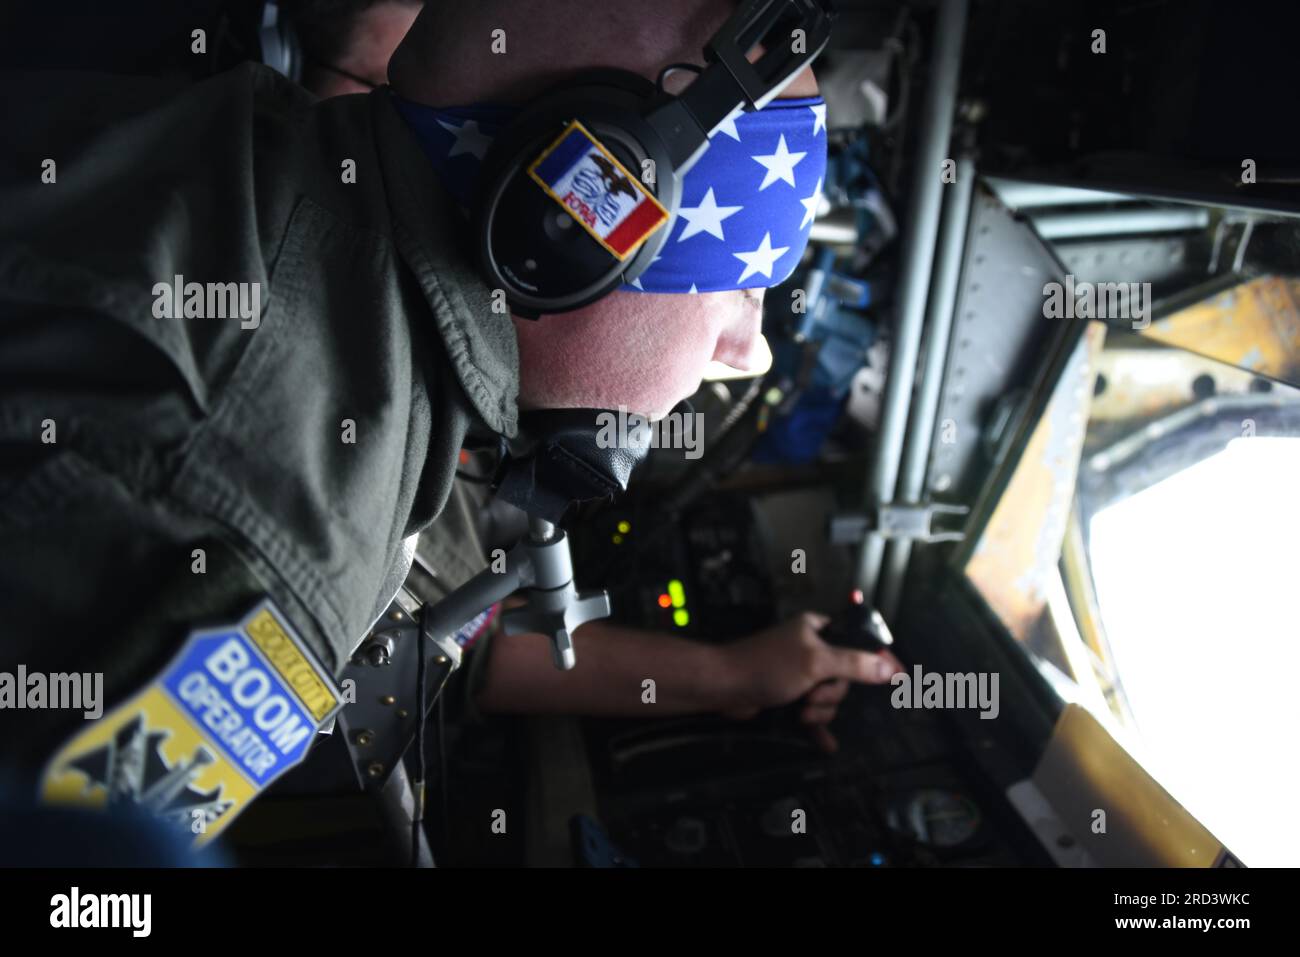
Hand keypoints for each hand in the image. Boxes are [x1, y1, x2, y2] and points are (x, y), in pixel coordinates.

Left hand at [720, 611, 904, 751]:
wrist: (725, 688)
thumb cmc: (767, 666)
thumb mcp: (816, 662)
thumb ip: (855, 664)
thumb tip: (890, 668)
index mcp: (817, 630)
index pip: (858, 640)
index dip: (877, 659)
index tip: (900, 675)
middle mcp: (810, 649)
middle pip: (845, 677)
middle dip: (832, 694)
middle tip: (814, 695)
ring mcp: (800, 674)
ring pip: (829, 698)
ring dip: (819, 710)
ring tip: (801, 711)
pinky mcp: (789, 696)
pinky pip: (813, 713)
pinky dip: (818, 726)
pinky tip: (826, 744)